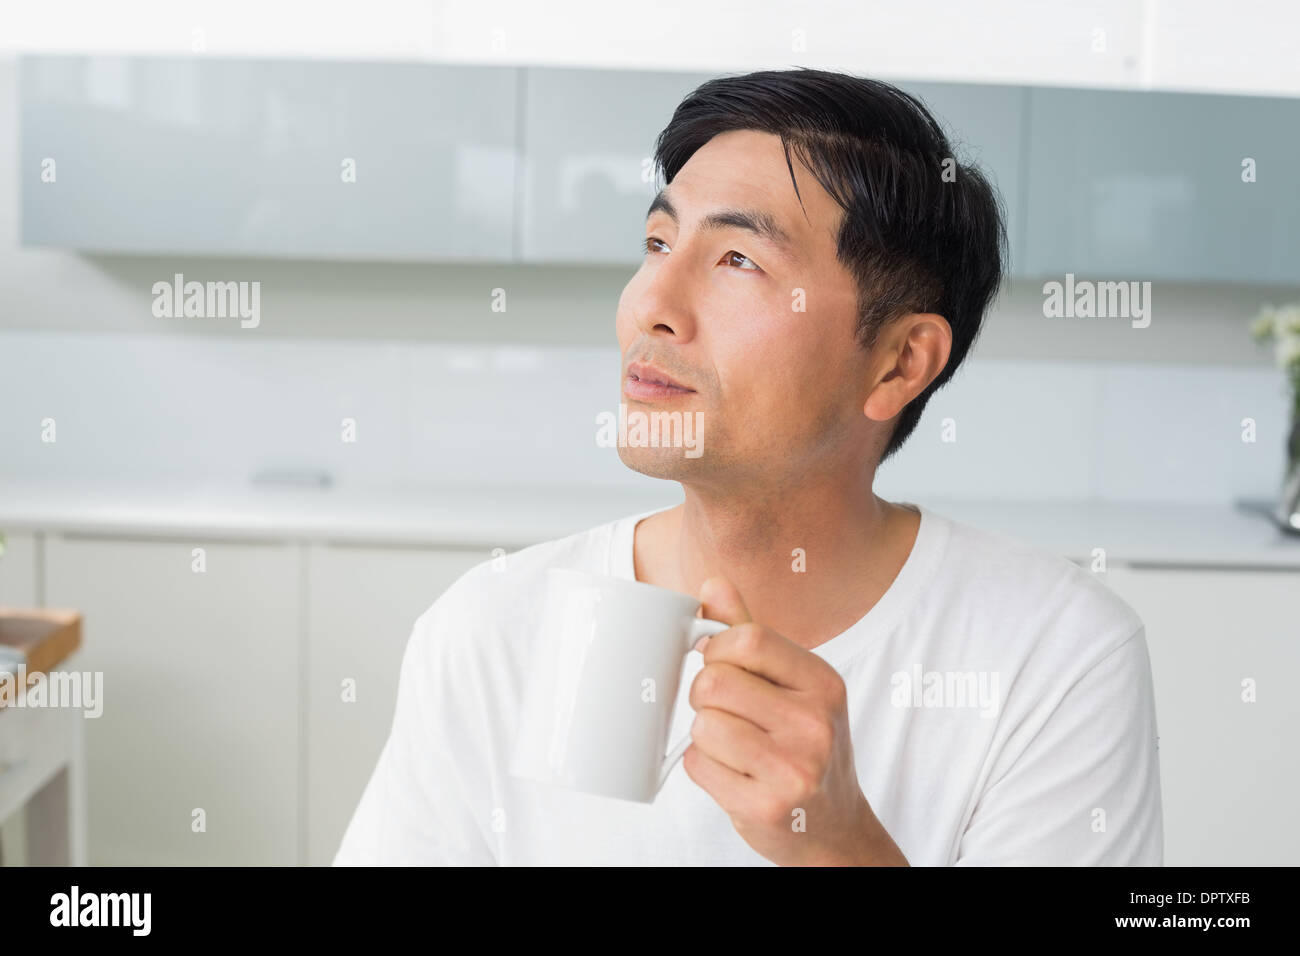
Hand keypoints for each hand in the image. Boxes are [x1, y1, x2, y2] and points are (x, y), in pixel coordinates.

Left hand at [683, 576, 908, 865]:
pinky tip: (734, 774)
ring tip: (735, 746)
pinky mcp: (765, 807)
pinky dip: (704, 767)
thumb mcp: (796, 686)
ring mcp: (792, 769)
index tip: (719, 662)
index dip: (718, 648)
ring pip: (702, 726)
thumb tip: (711, 585)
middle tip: (723, 709)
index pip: (749, 640)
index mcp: (824, 685)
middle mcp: (814, 725)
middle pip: (715, 683)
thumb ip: (752, 635)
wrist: (835, 826)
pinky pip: (698, 765)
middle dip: (705, 694)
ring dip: (704, 734)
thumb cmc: (807, 746)